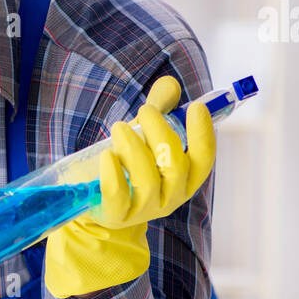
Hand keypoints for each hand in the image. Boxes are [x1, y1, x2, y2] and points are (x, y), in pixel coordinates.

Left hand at [43, 75, 215, 298]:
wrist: (95, 203)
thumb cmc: (127, 165)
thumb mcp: (144, 137)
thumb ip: (159, 110)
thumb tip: (169, 83)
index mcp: (184, 178)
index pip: (203, 159)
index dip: (203, 134)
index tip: (195, 107)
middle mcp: (169, 196)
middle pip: (175, 166)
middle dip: (161, 133)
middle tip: (144, 111)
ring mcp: (144, 209)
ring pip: (147, 179)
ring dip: (133, 147)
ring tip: (119, 128)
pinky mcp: (116, 215)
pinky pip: (118, 196)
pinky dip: (113, 173)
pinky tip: (106, 155)